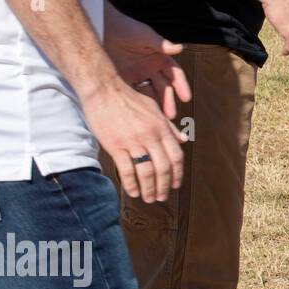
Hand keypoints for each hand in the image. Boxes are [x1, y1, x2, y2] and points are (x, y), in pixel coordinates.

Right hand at [80, 79, 185, 202]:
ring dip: (149, 189)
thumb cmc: (130, 99)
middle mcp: (151, 136)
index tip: (175, 185)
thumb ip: (169, 128)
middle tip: (162, 198)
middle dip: (164, 186)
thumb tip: (184, 141)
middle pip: (163, 167)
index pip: (176, 156)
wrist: (104, 90)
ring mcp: (133, 141)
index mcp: (162, 128)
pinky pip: (127, 169)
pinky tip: (133, 192)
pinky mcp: (115, 145)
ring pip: (146, 171)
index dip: (177, 174)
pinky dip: (131, 184)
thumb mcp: (155, 110)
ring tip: (149, 198)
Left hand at [104, 7, 190, 119]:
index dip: (181, 86)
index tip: (186, 98)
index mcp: (161, 58)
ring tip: (158, 119)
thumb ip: (162, 44)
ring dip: (155, 106)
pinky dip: (138, 103)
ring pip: (150, 93)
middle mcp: (152, 68)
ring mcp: (139, 74)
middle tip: (171, 116)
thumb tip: (180, 48)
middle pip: (164, 88)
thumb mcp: (145, 36)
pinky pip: (134, 93)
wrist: (102, 28)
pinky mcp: (125, 78)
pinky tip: (140, 114)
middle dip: (168, 102)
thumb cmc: (127, 28)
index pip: (175, 74)